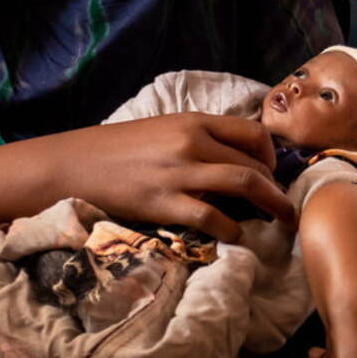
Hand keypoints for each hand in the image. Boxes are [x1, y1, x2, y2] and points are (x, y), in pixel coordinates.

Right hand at [35, 112, 294, 241]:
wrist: (74, 164)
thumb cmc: (118, 149)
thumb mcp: (163, 130)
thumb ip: (198, 138)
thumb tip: (234, 159)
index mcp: (193, 121)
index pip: (253, 132)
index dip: (271, 156)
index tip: (273, 173)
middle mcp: (192, 142)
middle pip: (253, 163)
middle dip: (276, 188)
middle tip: (282, 207)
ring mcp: (179, 173)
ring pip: (243, 184)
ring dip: (270, 206)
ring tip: (281, 221)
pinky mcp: (164, 202)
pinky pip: (212, 216)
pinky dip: (232, 228)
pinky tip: (236, 236)